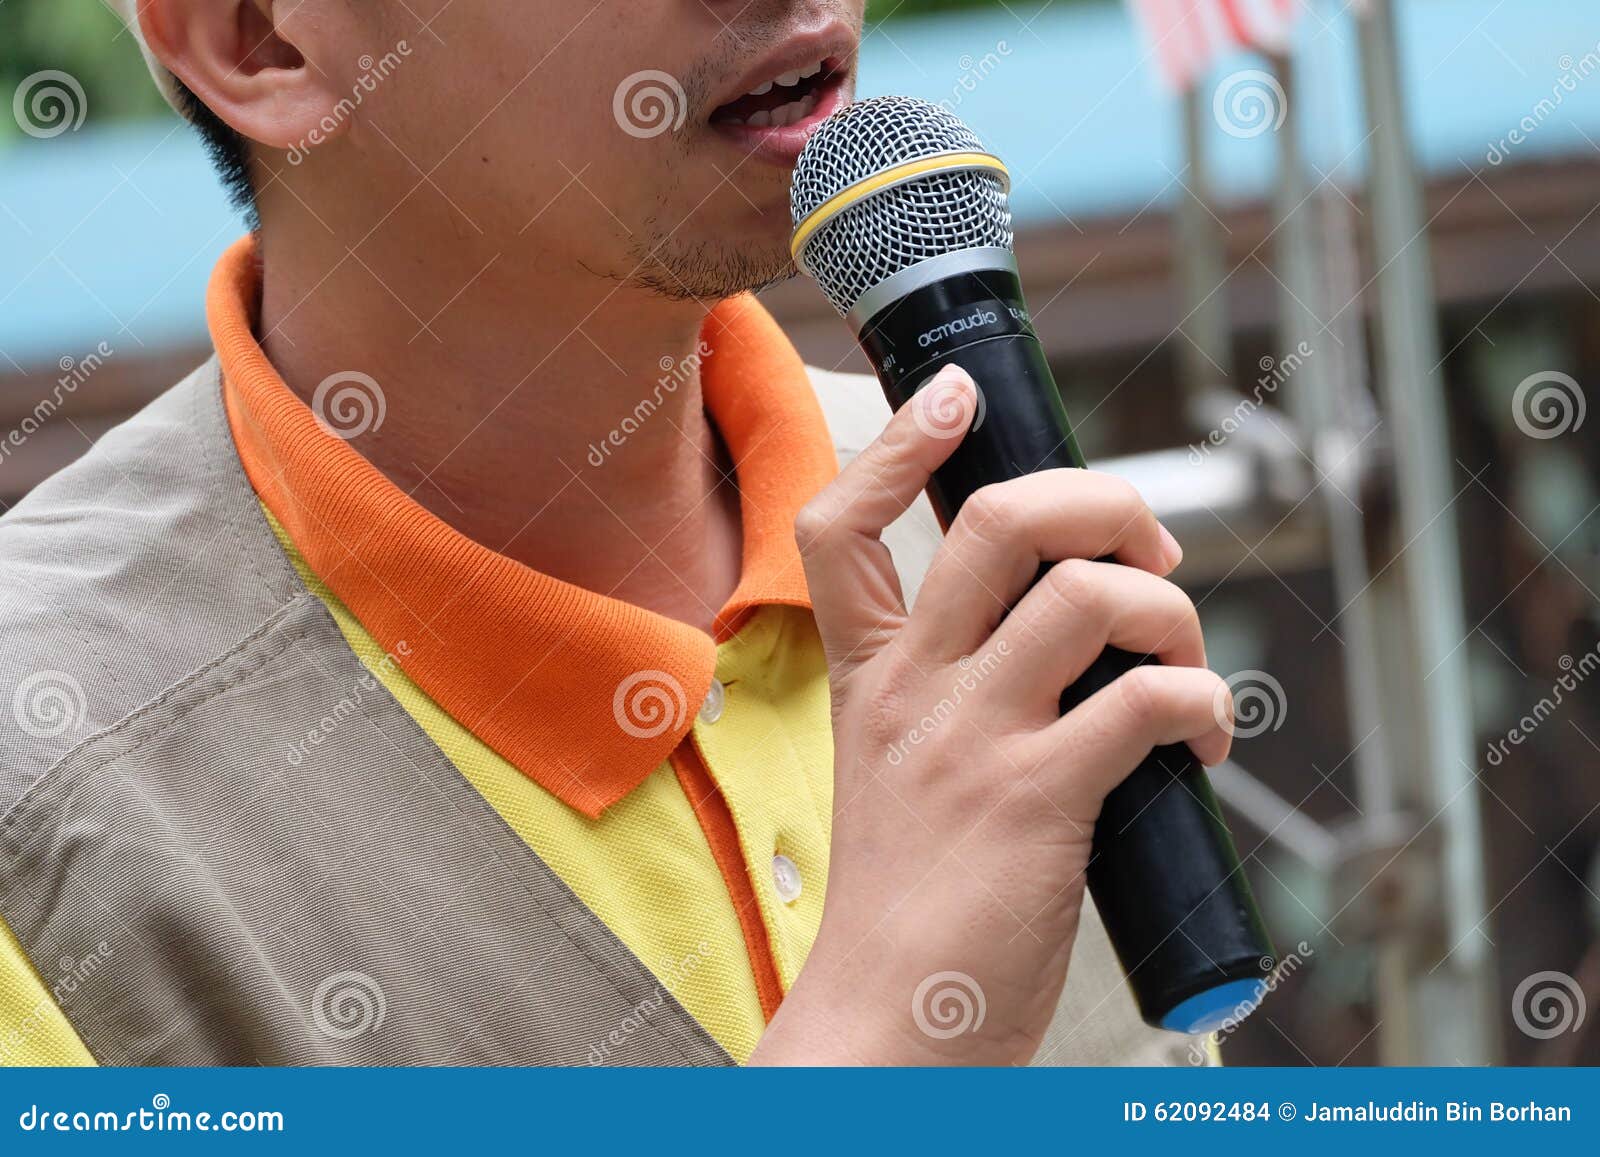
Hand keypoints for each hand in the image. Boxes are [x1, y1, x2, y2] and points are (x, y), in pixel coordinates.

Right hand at [748, 364, 1232, 1065]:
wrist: (889, 1017)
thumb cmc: (911, 899)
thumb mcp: (898, 772)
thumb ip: (956, 697)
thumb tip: (1080, 638)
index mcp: (871, 678)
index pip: (840, 528)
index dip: (895, 445)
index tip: (956, 398)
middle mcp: (913, 691)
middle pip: (998, 524)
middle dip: (1100, 501)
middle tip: (1146, 546)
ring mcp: (970, 740)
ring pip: (1086, 597)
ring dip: (1169, 609)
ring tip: (1187, 660)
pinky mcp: (1034, 800)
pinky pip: (1143, 699)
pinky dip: (1201, 698)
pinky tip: (1205, 737)